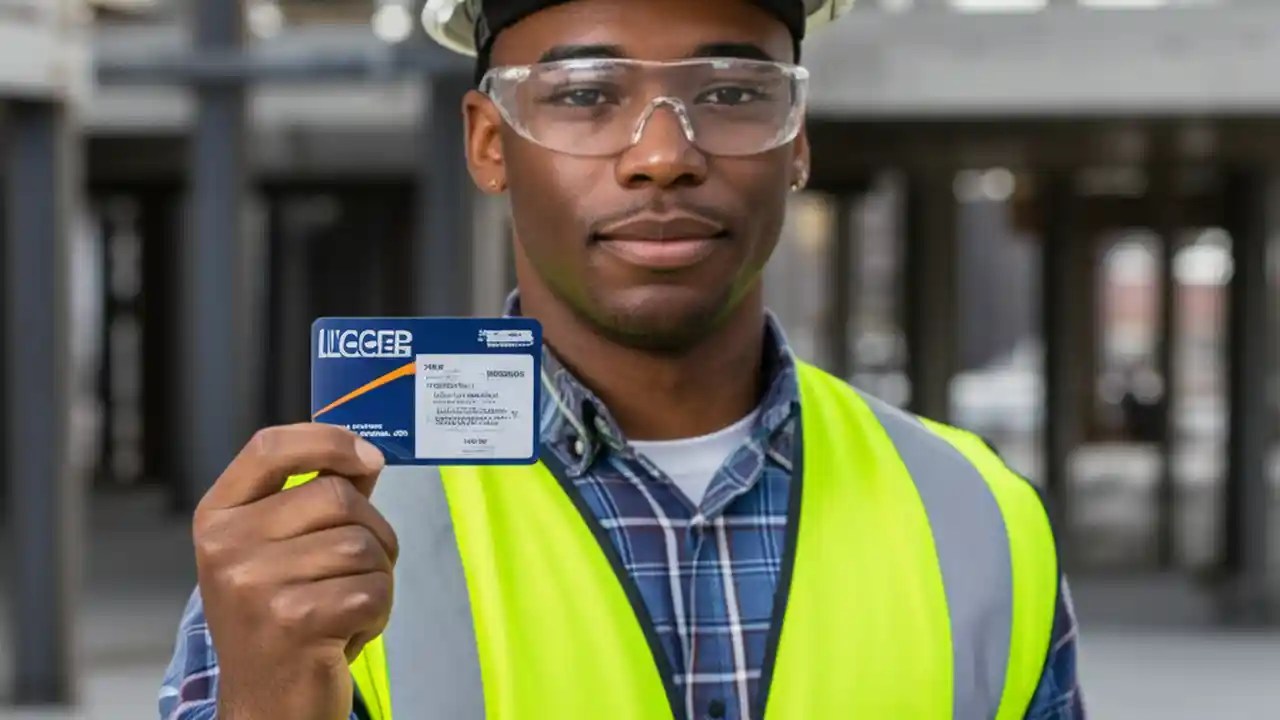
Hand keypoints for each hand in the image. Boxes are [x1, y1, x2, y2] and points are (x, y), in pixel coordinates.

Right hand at [192, 423, 396, 719]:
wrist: (266, 705)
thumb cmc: (281, 622)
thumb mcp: (280, 552)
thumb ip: (316, 500)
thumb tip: (365, 455)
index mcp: (218, 517)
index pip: (271, 446)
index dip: (329, 441)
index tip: (369, 456)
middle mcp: (226, 547)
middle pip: (337, 496)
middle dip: (371, 531)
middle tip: (356, 572)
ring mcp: (255, 584)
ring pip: (363, 544)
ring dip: (376, 578)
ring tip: (344, 607)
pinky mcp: (294, 621)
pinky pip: (374, 589)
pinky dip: (378, 612)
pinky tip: (346, 634)